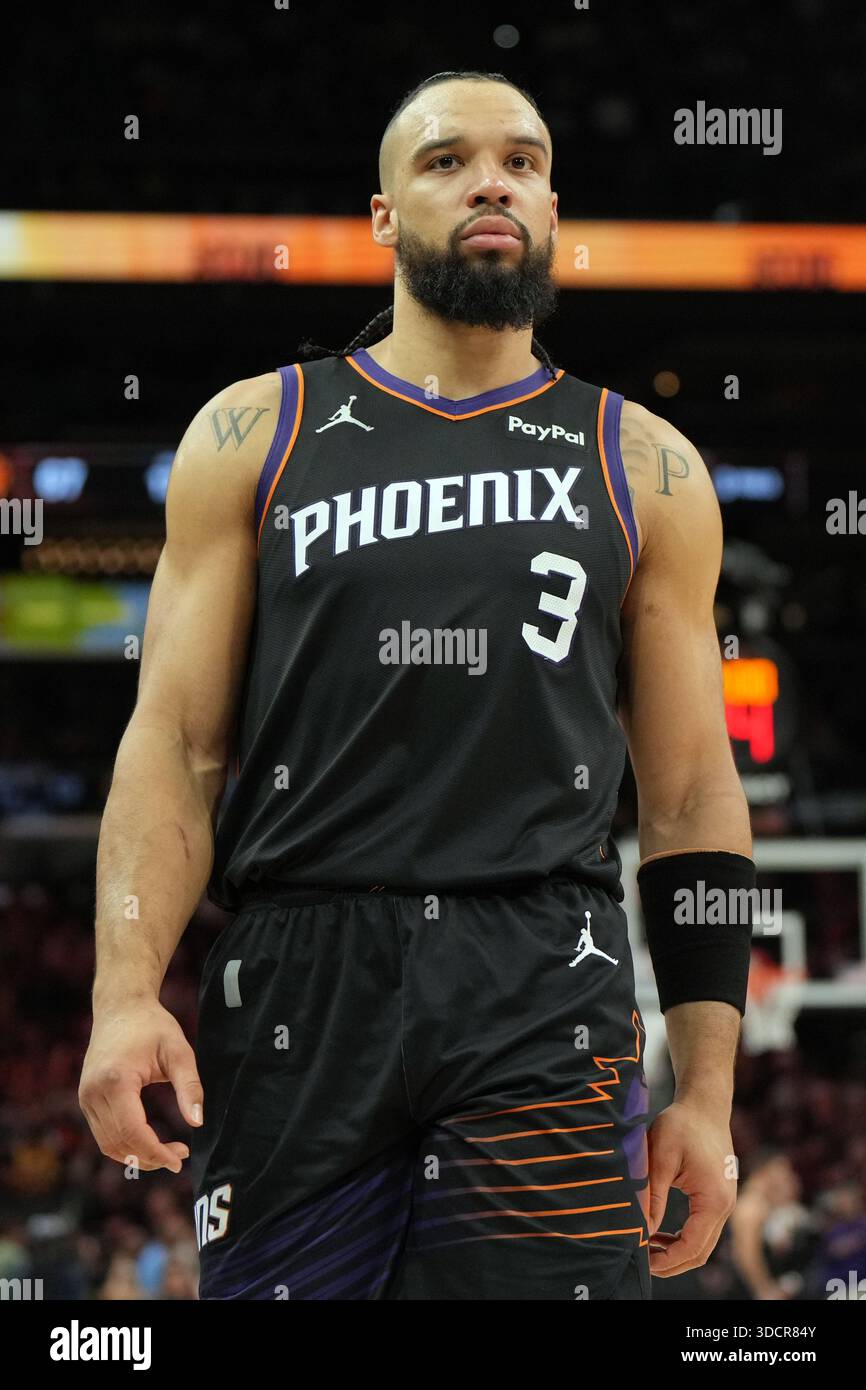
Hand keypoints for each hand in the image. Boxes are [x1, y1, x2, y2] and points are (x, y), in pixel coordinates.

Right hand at [79, 997, 203, 1173]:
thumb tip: (197, 1122)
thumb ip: (190, 1087)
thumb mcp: (179, 1052)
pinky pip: (102, 1133)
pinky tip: (147, 1142)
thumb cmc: (153, 1026)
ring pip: (107, 1143)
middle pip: (118, 1143)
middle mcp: (93, 1092)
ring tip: (166, 1153)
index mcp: (116, 1080)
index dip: (156, 1152)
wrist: (121, 1006)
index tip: (179, 1159)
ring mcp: (85, 1096)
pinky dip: (124, 1144)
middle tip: (179, 1156)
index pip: (133, 1132)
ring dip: (136, 1155)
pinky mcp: (85, 1098)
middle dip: (149, 1157)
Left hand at [646, 1097, 736, 1276]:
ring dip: (677, 1251)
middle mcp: (725, 1206)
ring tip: (647, 1246)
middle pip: (700, 1252)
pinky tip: (660, 1232)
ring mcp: (725, 1203)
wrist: (705, 1105)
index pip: (692, 1247)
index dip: (666, 1260)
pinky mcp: (719, 1197)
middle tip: (641, 1260)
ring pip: (703, 1243)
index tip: (641, 1260)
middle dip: (671, 1263)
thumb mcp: (661, 1158)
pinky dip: (683, 1237)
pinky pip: (703, 1229)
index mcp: (714, 1200)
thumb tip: (642, 1231)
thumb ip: (654, 1196)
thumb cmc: (681, 1125)